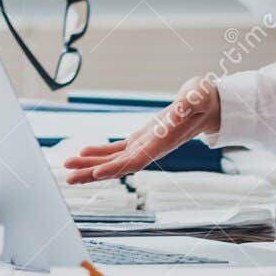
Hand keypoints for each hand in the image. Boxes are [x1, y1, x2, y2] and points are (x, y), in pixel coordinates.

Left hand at [63, 75, 218, 183]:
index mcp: (162, 143)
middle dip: (93, 172)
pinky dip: (99, 151)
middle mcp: (151, 149)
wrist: (208, 106)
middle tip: (68, 178)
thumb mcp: (199, 97)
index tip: (97, 173)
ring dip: (90, 164)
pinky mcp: (140, 139)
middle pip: (119, 166)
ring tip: (68, 165)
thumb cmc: (204, 100)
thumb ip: (190, 104)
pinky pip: (116, 149)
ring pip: (114, 160)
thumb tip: (179, 109)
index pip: (137, 160)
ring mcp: (144, 145)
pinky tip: (83, 151)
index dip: (117, 168)